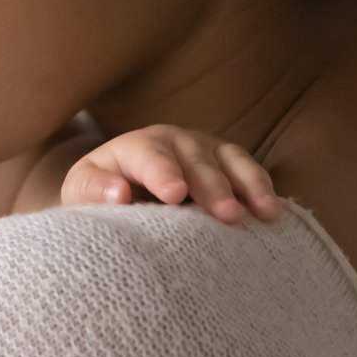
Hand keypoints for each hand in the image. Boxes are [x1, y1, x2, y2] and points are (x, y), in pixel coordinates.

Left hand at [63, 125, 282, 224]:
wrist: (118, 193)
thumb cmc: (100, 196)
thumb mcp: (83, 194)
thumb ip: (95, 192)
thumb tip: (118, 194)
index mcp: (132, 147)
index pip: (148, 155)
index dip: (163, 173)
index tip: (175, 195)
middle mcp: (172, 140)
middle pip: (195, 158)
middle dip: (212, 186)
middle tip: (227, 215)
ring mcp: (203, 149)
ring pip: (229, 160)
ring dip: (248, 186)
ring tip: (263, 213)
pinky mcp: (225, 163)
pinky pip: (249, 171)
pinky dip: (262, 189)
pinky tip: (274, 213)